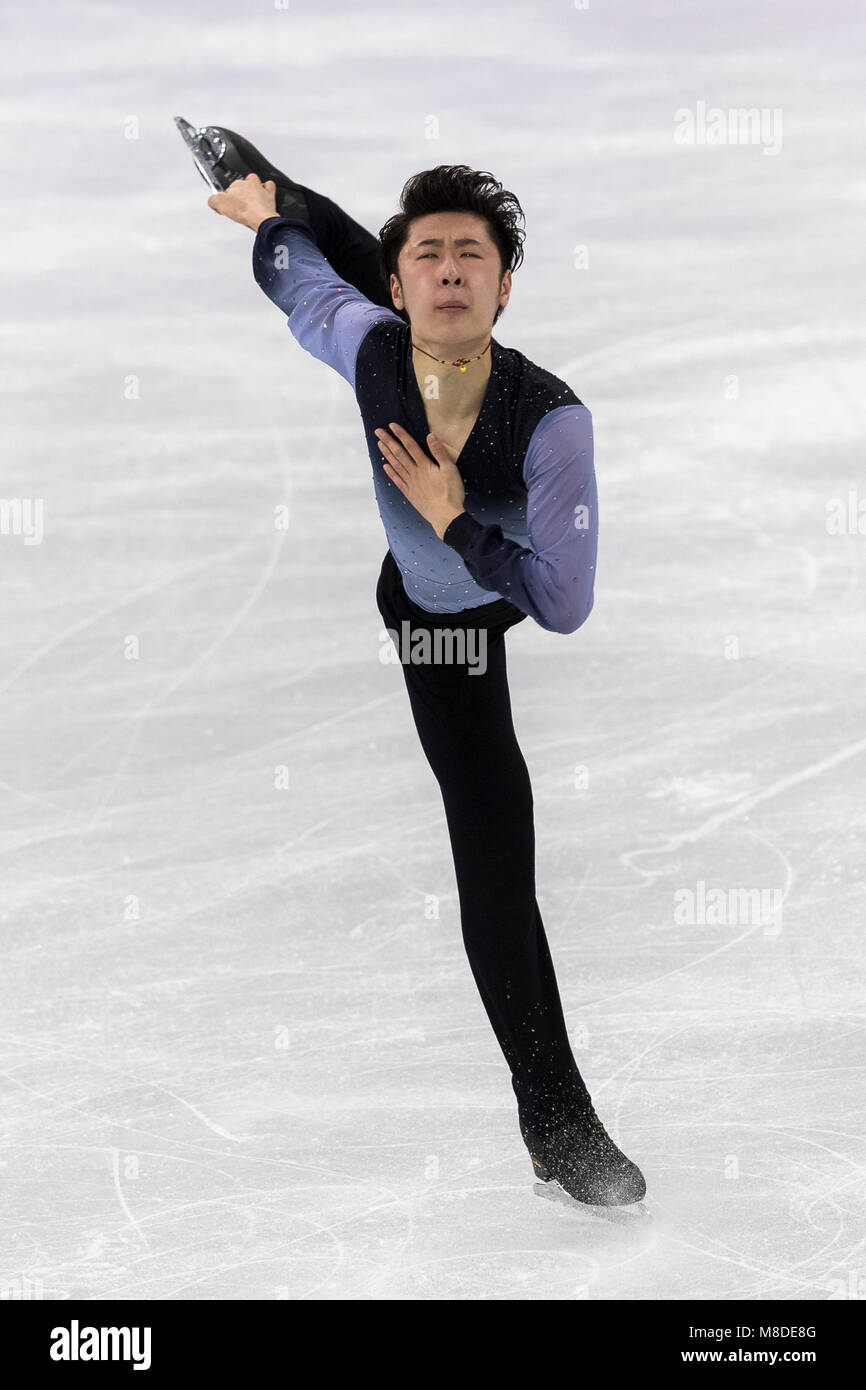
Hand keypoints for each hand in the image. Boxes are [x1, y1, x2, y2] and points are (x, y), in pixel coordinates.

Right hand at [207, 172, 277, 230]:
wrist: (259, 217)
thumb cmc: (243, 211)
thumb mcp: (219, 204)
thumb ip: (213, 200)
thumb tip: (213, 201)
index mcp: (235, 184)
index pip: (228, 189)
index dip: (227, 199)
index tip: (227, 207)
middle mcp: (248, 184)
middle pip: (241, 186)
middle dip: (238, 194)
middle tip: (238, 207)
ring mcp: (260, 189)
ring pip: (255, 182)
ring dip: (252, 187)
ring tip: (250, 199)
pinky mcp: (269, 196)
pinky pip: (270, 186)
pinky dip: (267, 189)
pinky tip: (265, 195)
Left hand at [374, 423, 465, 537]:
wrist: (446, 516)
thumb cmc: (451, 493)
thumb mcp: (450, 470)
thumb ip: (439, 452)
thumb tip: (430, 435)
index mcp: (424, 466)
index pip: (410, 446)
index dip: (400, 434)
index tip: (391, 425)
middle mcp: (414, 473)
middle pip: (399, 454)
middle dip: (388, 441)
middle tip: (378, 432)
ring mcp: (411, 484)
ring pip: (396, 466)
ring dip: (387, 454)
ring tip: (379, 444)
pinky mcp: (410, 494)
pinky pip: (398, 481)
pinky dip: (391, 473)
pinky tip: (385, 466)